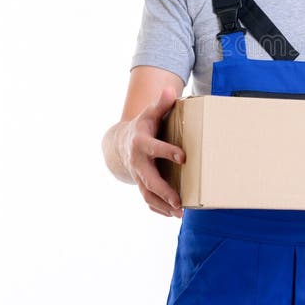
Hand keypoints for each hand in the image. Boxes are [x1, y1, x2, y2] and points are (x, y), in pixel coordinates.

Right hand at [119, 87, 184, 217]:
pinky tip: (172, 214)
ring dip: (163, 205)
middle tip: (178, 200)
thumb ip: (161, 103)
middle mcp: (138, 162)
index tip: (183, 157)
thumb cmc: (142, 126)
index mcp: (141, 142)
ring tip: (179, 212)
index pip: (154, 148)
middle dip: (164, 190)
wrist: (121, 142)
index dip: (167, 152)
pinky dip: (158, 208)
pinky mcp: (141, 184)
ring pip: (147, 194)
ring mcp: (138, 175)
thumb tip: (170, 90)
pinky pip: (147, 199)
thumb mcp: (150, 112)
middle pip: (149, 179)